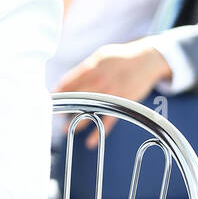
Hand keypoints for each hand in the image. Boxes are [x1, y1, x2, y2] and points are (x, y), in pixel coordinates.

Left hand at [56, 40, 171, 148]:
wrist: (147, 60)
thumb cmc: (119, 57)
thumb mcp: (99, 56)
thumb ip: (84, 69)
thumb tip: (68, 82)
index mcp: (92, 67)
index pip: (68, 82)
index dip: (57, 92)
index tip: (50, 99)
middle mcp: (100, 80)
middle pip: (76, 96)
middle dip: (63, 106)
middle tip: (53, 113)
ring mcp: (112, 93)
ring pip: (89, 109)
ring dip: (75, 120)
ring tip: (63, 129)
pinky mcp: (123, 103)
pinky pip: (109, 120)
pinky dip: (98, 131)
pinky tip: (88, 142)